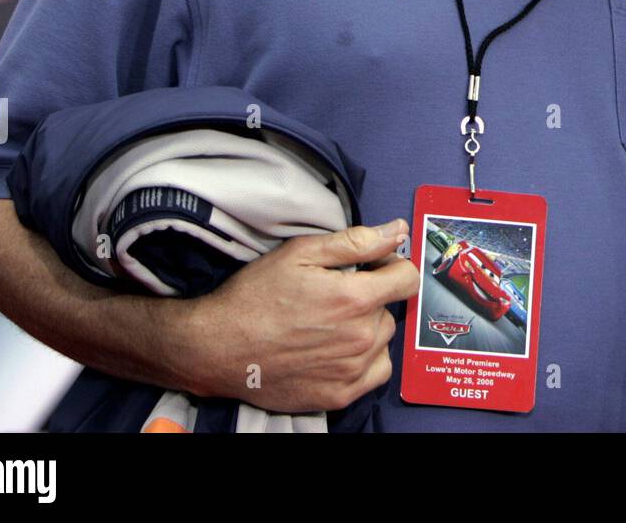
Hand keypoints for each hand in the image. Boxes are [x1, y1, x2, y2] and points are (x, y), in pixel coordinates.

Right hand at [175, 219, 418, 412]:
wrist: (218, 348)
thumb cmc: (255, 297)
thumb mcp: (302, 253)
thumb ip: (356, 241)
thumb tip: (398, 230)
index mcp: (354, 298)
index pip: (407, 278)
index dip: (391, 264)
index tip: (372, 266)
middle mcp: (360, 337)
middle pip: (391, 308)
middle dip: (371, 296)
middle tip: (335, 295)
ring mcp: (351, 370)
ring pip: (383, 338)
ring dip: (367, 327)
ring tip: (329, 323)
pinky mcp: (340, 395)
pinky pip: (376, 372)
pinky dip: (365, 359)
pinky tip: (336, 349)